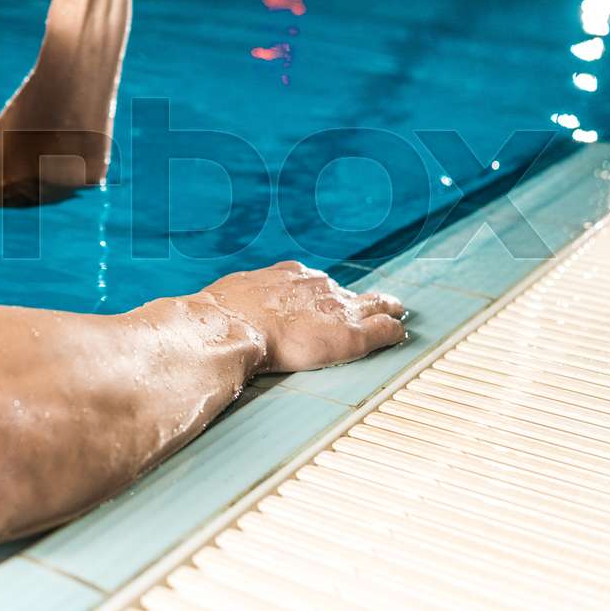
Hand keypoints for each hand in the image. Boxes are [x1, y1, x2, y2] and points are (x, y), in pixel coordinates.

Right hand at [195, 261, 405, 374]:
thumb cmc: (221, 317)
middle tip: (378, 303)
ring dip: (387, 308)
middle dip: (362, 299)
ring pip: (375, 304)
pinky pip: (385, 328)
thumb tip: (208, 313)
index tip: (328, 301)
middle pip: (349, 292)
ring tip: (398, 312)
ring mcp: (338, 308)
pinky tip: (401, 333)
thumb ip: (236, 304)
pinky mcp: (352, 334)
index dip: (325, 294)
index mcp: (289, 275)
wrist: (231, 327)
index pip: (316, 282)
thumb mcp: (229, 300)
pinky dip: (394, 330)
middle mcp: (319, 286)